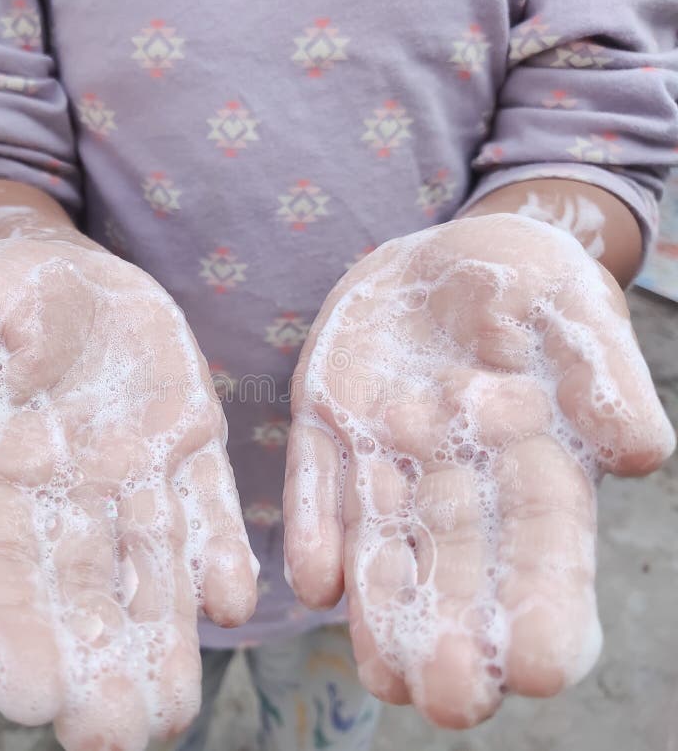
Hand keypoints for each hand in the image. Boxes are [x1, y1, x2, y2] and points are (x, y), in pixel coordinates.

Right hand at [0, 238, 257, 748]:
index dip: (17, 638)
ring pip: (152, 570)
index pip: (3, 576)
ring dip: (165, 638)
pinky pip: (207, 507)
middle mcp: (74, 500)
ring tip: (176, 710)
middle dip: (100, 667)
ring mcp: (139, 477)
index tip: (37, 701)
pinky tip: (232, 599)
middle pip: (84, 596)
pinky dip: (219, 553)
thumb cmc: (0, 302)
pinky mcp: (191, 446)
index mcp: (1, 484)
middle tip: (119, 739)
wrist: (70, 274)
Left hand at [284, 214, 673, 727]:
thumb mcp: (570, 309)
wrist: (439, 253)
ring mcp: (386, 454)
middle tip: (447, 700)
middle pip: (459, 561)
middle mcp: (455, 473)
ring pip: (386, 542)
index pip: (543, 540)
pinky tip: (315, 584)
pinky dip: (316, 531)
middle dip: (455, 628)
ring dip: (382, 608)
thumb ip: (601, 375)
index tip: (540, 667)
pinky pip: (319, 485)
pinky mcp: (329, 427)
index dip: (545, 601)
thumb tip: (639, 453)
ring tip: (381, 675)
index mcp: (531, 455)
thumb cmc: (524, 281)